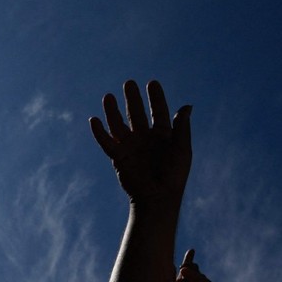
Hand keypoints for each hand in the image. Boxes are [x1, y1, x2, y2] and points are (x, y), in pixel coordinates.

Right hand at [90, 80, 191, 205]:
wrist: (157, 199)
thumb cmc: (174, 176)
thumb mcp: (182, 149)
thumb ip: (182, 128)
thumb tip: (187, 106)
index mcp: (163, 136)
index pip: (158, 112)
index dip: (156, 98)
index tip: (152, 83)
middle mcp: (145, 138)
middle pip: (136, 114)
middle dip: (132, 99)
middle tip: (129, 83)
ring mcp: (131, 147)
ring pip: (119, 125)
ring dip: (113, 111)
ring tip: (108, 96)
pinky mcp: (118, 157)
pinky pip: (106, 142)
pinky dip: (99, 132)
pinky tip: (94, 120)